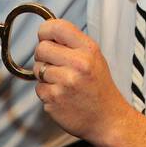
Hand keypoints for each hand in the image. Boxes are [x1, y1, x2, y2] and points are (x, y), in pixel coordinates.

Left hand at [34, 18, 128, 140]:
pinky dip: (46, 92)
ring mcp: (65, 82)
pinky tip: (62, 95)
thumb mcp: (95, 58)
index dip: (45, 31)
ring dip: (45, 76)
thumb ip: (73, 44)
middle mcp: (78, 64)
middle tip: (56, 65)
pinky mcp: (54, 99)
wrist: (108, 120)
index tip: (46, 38)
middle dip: (44, 56)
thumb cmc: (99, 88)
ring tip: (63, 82)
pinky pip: (38, 88)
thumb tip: (46, 33)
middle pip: (41, 48)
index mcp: (88, 50)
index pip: (56, 27)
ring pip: (37, 69)